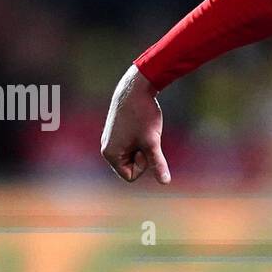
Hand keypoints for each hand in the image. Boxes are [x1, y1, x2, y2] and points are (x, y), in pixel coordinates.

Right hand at [100, 66, 170, 183]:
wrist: (136, 88)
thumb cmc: (143, 114)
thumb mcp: (152, 141)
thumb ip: (157, 163)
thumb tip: (165, 182)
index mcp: (110, 154)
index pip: (130, 177)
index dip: (143, 164)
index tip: (144, 145)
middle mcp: (106, 149)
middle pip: (131, 167)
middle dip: (142, 155)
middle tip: (143, 136)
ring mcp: (110, 140)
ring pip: (133, 156)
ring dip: (142, 147)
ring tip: (141, 130)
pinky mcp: (116, 132)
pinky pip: (132, 146)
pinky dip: (140, 139)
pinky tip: (140, 125)